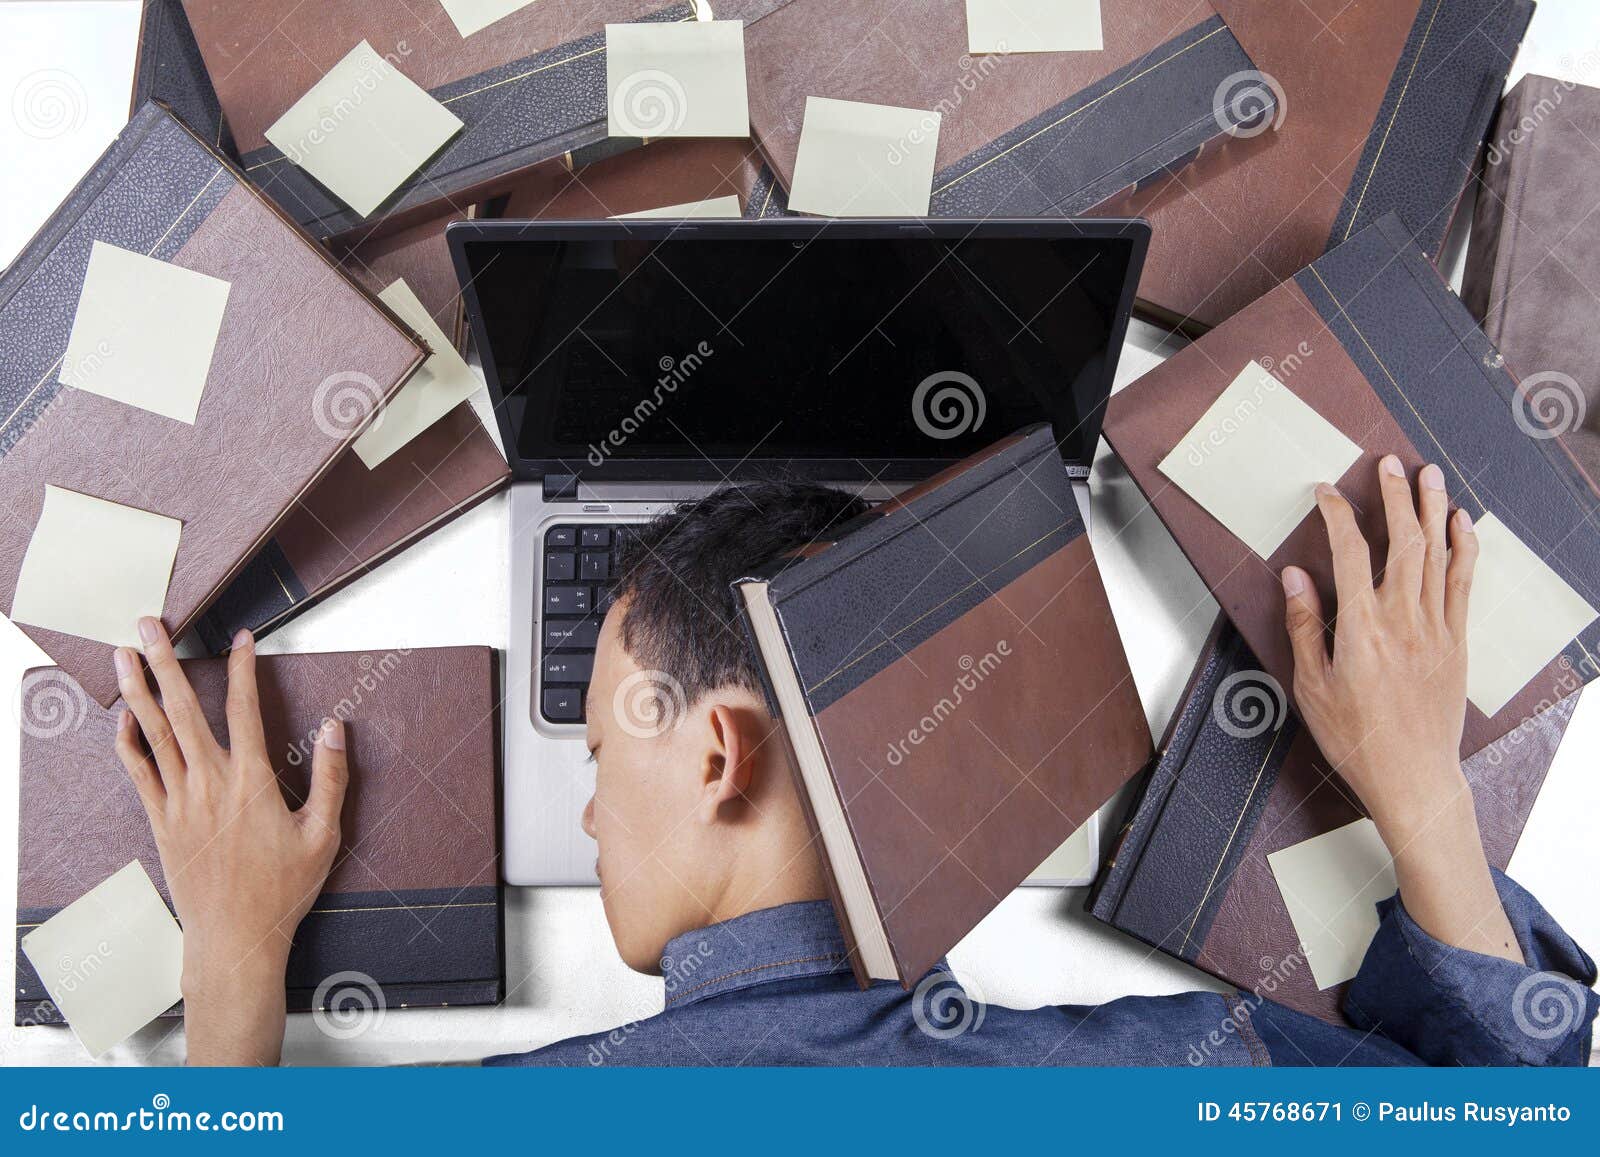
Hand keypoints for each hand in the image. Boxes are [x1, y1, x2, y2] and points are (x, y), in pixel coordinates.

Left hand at [112, 618, 348, 1064]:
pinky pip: (138, 772)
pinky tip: (123, 718)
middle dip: (165, 661)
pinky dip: (129, 742)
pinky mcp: (161, 822)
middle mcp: (209, 784)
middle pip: (182, 710)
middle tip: (150, 625)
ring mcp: (179, 802)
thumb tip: (336, 727)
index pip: (244, 710)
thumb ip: (332, 776)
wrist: (234, 939)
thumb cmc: (282, 890)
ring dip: (138, 690)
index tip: (240, 639)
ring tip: (124, 655)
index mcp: (250, 783)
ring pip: (154, 734)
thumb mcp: (325, 834)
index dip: (243, 670)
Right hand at [1281, 457, 1520, 963]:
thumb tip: (1295, 576)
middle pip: (1403, 542)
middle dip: (1393, 497)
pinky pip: (1463, 583)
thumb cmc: (1356, 738)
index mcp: (1362, 629)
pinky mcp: (1456, 641)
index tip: (1325, 493)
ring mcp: (1436, 629)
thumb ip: (1305, 626)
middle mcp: (1403, 621)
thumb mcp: (1311, 686)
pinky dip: (1463, 548)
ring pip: (1437, 554)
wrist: (1413, 778)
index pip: (1349, 554)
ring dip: (1432, 509)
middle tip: (1386, 464)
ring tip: (1427, 474)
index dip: (1337, 516)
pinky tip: (1460, 524)